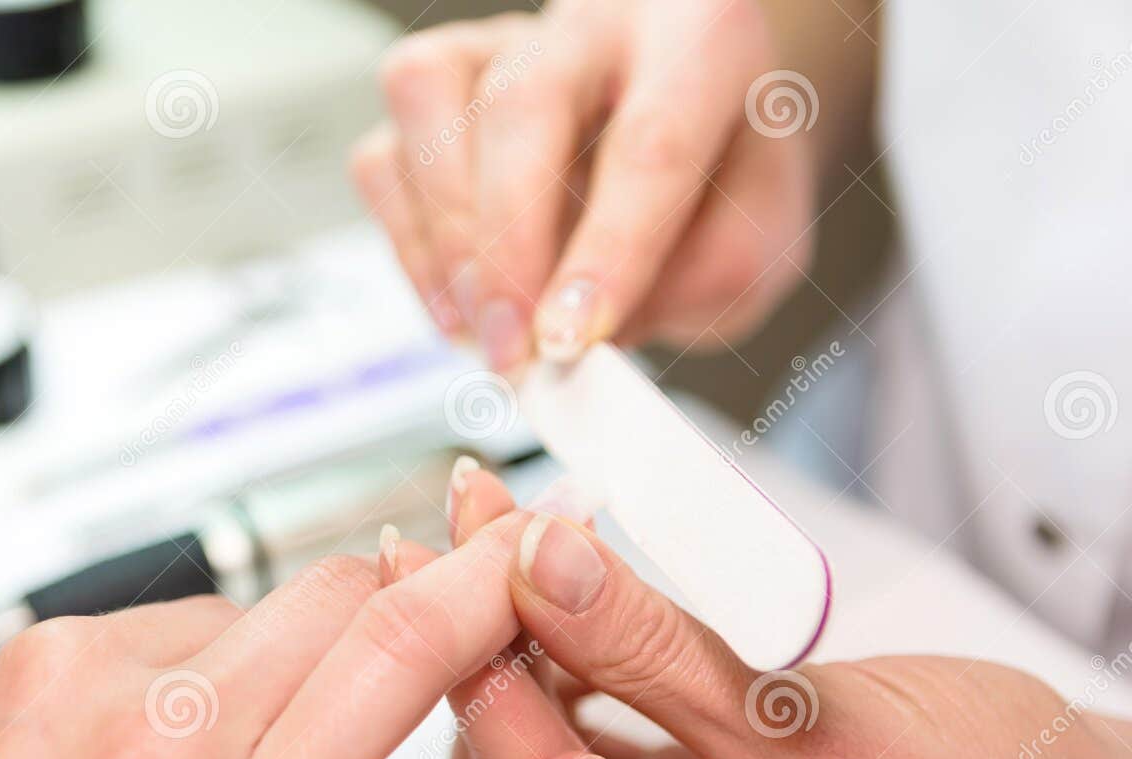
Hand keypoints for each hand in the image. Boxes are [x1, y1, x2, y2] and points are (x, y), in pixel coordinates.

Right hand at [349, 0, 817, 368]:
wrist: (681, 135)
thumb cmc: (714, 183)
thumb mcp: (755, 243)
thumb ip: (701, 281)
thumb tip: (598, 333)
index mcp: (699, 42)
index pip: (651, 142)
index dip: (607, 252)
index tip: (572, 338)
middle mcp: (593, 27)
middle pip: (523, 106)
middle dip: (507, 246)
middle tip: (515, 347)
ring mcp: (500, 45)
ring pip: (429, 103)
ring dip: (444, 242)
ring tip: (480, 330)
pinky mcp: (433, 87)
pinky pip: (384, 155)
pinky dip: (406, 243)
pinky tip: (454, 302)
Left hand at [390, 463, 1131, 758]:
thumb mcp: (808, 728)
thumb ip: (653, 648)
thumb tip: (534, 558)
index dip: (480, 658)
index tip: (435, 547)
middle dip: (498, 635)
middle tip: (477, 514)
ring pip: (552, 739)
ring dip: (537, 634)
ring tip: (518, 528)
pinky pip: (607, 718)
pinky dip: (591, 647)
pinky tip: (572, 574)